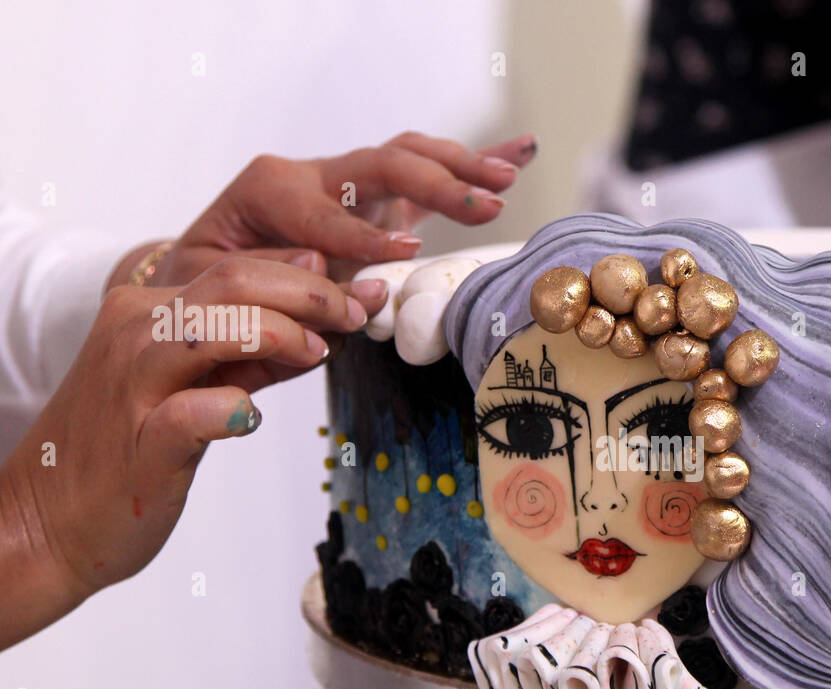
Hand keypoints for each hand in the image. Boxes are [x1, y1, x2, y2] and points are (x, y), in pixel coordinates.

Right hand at [0, 258, 386, 647]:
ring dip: (279, 334)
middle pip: (233, 282)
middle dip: (309, 293)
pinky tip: (253, 415)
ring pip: (210, 328)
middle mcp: (134, 334)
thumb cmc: (131, 450)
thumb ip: (255, 352)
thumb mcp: (197, 384)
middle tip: (356, 316)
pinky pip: (191, 412)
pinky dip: (231, 408)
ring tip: (319, 353)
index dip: (310, 279)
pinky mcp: (141, 445)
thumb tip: (325, 320)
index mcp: (147, 312)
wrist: (50, 522)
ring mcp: (133, 387)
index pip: (238, 270)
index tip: (360, 296)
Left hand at [119, 132, 537, 287]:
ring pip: (409, 157)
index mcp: (268, 191)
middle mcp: (314, 176)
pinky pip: (426, 174)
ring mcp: (349, 185)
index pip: (324, 213)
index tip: (406, 248)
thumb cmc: (208, 289)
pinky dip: (475, 161)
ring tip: (507, 181)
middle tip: (483, 205)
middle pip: (381, 165)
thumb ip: (271, 283)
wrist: (204, 276)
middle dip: (436, 184)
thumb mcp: (215, 288)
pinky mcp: (376, 202)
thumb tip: (333, 277)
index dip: (363, 234)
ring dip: (462, 167)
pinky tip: (521, 151)